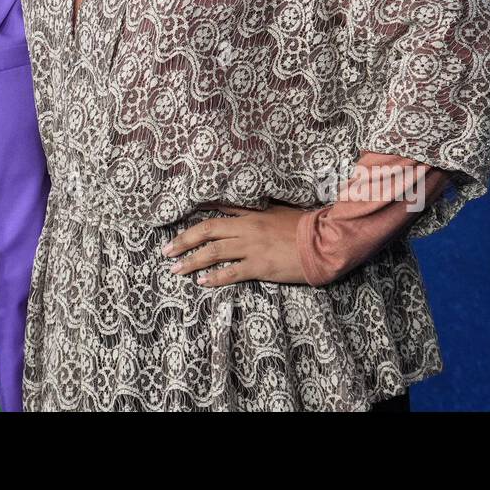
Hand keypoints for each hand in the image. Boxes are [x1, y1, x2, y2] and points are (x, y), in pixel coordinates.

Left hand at [161, 201, 312, 286]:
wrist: (323, 242)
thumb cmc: (304, 226)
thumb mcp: (278, 211)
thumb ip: (258, 209)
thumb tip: (239, 207)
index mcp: (251, 213)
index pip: (217, 211)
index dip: (194, 216)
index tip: (177, 222)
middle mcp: (246, 228)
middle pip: (207, 231)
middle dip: (183, 240)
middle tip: (166, 250)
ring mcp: (251, 248)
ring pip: (213, 253)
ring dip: (191, 260)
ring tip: (175, 268)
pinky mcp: (259, 267)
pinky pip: (231, 273)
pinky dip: (214, 277)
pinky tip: (202, 282)